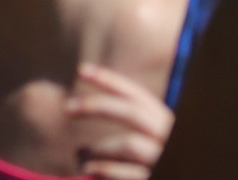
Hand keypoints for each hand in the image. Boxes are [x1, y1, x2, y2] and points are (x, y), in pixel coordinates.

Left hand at [69, 63, 175, 179]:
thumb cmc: (157, 163)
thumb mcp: (153, 140)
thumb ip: (136, 125)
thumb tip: (93, 106)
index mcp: (167, 124)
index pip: (137, 95)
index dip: (109, 80)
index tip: (81, 69)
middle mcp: (170, 138)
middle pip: (132, 112)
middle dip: (96, 106)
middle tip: (67, 108)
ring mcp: (165, 160)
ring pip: (128, 144)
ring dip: (98, 148)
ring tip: (80, 155)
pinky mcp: (157, 179)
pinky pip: (126, 173)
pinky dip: (104, 169)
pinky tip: (90, 170)